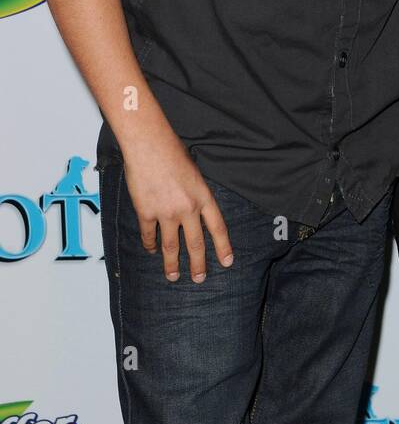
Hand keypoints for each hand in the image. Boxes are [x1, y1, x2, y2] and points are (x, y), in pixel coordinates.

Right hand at [122, 138, 233, 282]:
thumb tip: (193, 212)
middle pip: (195, 243)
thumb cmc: (172, 152)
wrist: (149, 145)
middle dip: (198, 264)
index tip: (227, 262)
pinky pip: (149, 235)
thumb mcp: (194, 173)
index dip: (223, 247)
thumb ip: (195, 194)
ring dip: (172, 263)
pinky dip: (150, 245)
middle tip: (199, 278)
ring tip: (173, 275)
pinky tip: (152, 250)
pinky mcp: (146, 212)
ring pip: (171, 246)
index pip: (218, 228)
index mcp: (203, 196)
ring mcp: (166, 212)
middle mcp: (187, 208)